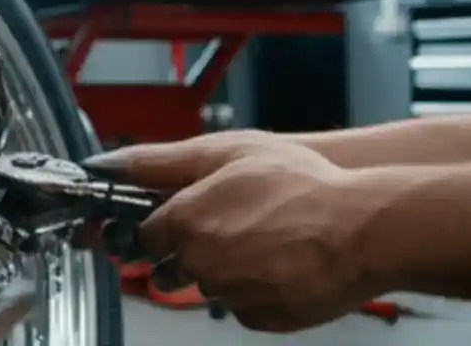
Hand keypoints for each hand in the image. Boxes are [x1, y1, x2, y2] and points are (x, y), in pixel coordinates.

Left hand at [86, 131, 391, 332]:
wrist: (363, 229)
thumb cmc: (301, 185)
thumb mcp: (226, 151)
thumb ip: (159, 161)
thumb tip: (106, 164)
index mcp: (184, 222)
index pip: (145, 235)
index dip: (162, 223)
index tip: (178, 216)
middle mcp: (199, 264)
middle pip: (170, 267)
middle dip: (188, 249)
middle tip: (227, 226)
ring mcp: (229, 295)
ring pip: (209, 286)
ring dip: (224, 268)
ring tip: (264, 239)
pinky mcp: (259, 318)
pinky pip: (242, 305)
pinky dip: (253, 288)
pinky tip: (279, 262)